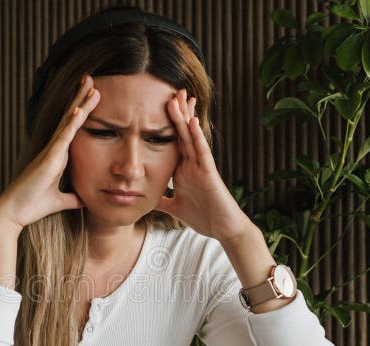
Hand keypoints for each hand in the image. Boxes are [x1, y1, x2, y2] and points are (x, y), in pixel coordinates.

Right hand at [0, 75, 100, 229]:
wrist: (13, 213)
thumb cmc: (31, 206)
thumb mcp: (59, 202)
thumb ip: (72, 198)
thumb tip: (85, 200)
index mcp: (56, 157)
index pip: (72, 129)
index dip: (82, 112)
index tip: (92, 95)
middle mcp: (53, 150)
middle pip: (69, 119)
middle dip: (81, 98)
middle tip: (91, 78)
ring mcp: (50, 152)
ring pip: (68, 123)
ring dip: (79, 103)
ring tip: (90, 84)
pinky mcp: (49, 159)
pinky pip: (63, 138)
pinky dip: (71, 124)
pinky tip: (79, 109)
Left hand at [154, 89, 252, 240]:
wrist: (223, 229)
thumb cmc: (204, 217)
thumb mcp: (175, 208)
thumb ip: (163, 201)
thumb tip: (147, 199)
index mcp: (183, 170)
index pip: (172, 143)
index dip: (166, 126)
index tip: (156, 109)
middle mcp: (192, 164)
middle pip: (181, 134)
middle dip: (176, 114)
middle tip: (170, 91)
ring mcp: (201, 167)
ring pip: (191, 138)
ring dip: (184, 118)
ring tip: (178, 98)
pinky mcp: (209, 173)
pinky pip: (202, 152)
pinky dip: (197, 137)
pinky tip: (192, 122)